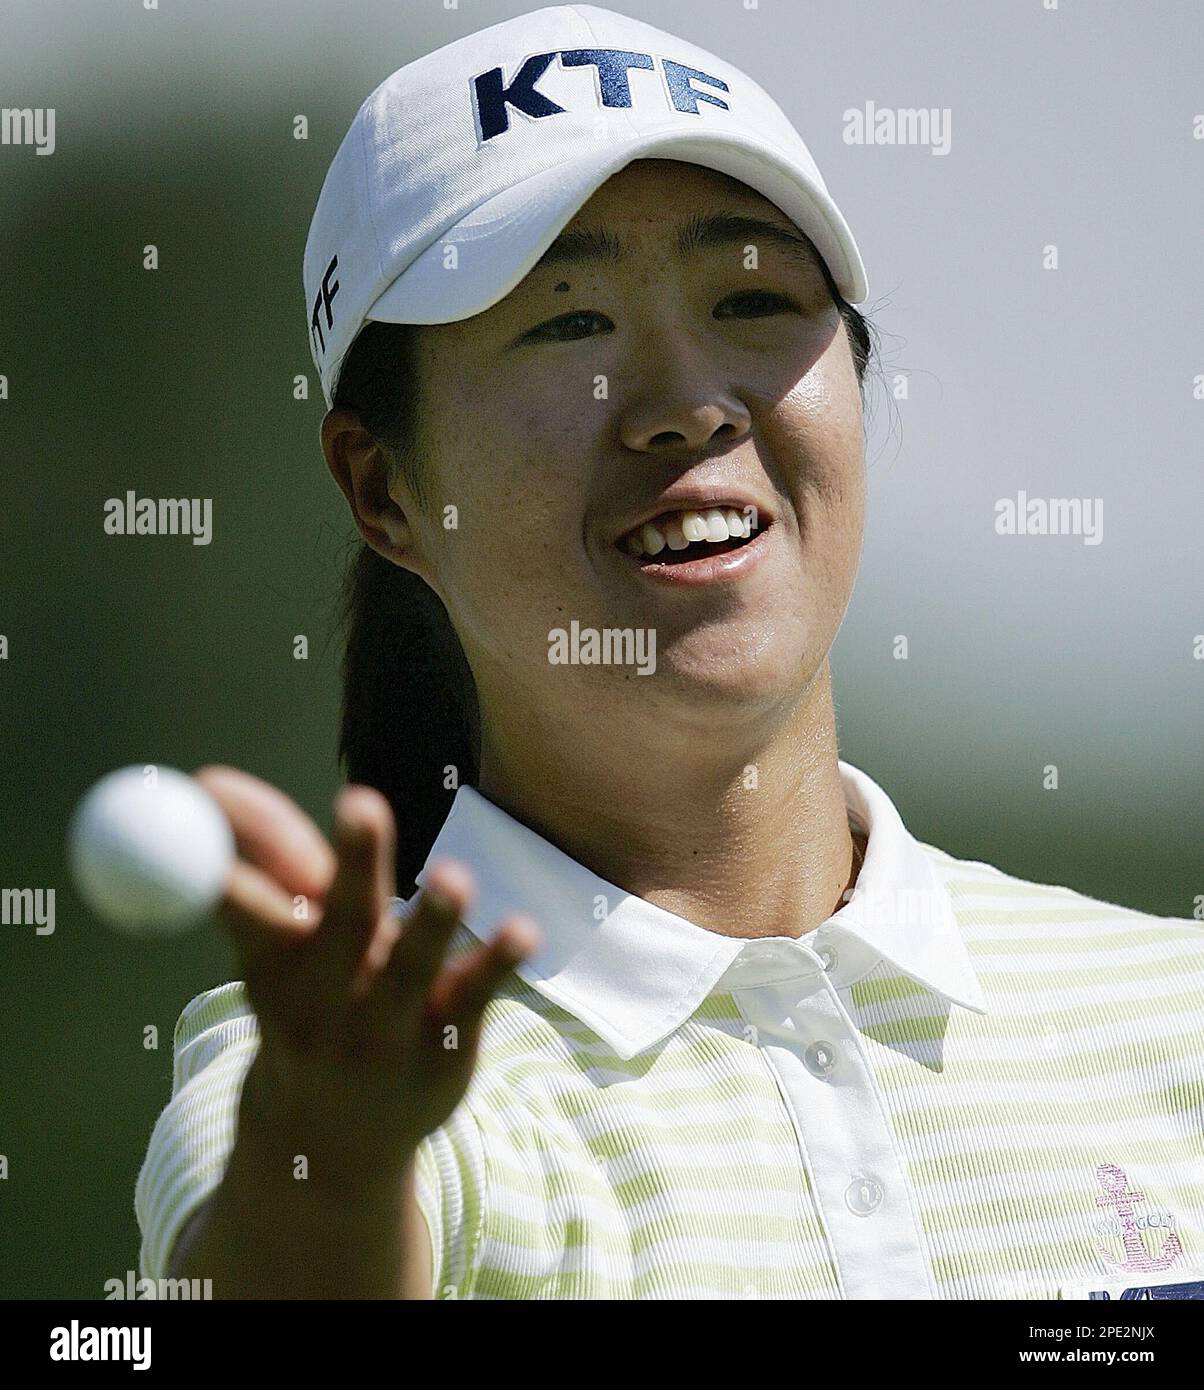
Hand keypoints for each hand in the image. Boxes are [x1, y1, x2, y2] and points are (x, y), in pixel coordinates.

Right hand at [193, 765, 538, 1190]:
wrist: (327, 1143)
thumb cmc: (307, 1007)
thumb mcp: (280, 943)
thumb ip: (266, 857)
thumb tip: (212, 780)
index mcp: (275, 961)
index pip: (246, 900)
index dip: (237, 844)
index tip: (214, 785)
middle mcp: (326, 991)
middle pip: (342, 918)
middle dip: (352, 861)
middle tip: (360, 803)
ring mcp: (386, 1024)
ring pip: (409, 968)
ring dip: (430, 921)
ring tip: (453, 877)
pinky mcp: (445, 1045)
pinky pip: (473, 998)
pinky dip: (497, 960)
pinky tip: (522, 931)